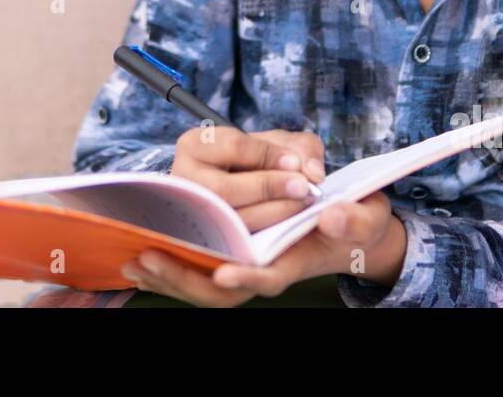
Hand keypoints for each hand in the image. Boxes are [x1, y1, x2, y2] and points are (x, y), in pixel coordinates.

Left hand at [121, 189, 405, 306]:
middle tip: (150, 258)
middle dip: (186, 276)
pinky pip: (195, 267)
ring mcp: (246, 260)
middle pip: (223, 288)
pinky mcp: (230, 250)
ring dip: (169, 275)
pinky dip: (167, 269)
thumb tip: (330, 215)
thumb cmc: (353, 216)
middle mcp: (266, 264)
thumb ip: (353, 217)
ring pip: (203, 282)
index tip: (224, 276)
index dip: (248, 277)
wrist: (345, 219)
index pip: (269, 276)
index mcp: (297, 258)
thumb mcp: (366, 214)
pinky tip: (135, 258)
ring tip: (136, 261)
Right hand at [169, 126, 327, 231]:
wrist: (251, 190)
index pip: (233, 146)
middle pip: (223, 189)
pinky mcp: (206, 241)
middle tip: (303, 188)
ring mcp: (190, 215)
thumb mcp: (281, 144)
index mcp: (195, 145)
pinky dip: (264, 235)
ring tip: (300, 204)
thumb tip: (313, 173)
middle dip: (268, 188)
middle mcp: (183, 180)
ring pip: (227, 219)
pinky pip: (233, 244)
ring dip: (271, 213)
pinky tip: (288, 225)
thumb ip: (303, 150)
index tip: (296, 163)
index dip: (268, 155)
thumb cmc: (263, 161)